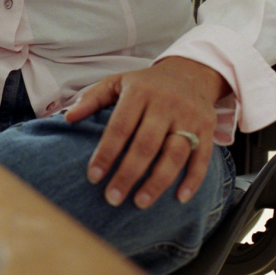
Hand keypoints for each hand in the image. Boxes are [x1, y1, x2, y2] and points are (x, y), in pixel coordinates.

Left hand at [63, 58, 227, 208]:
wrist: (190, 72)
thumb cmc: (147, 83)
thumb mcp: (117, 82)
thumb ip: (92, 98)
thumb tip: (68, 117)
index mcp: (139, 92)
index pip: (120, 127)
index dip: (106, 153)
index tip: (94, 176)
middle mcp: (165, 104)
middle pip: (146, 144)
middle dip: (128, 174)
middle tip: (113, 198)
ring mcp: (188, 117)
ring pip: (174, 154)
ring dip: (157, 182)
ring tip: (140, 202)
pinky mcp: (207, 128)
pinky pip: (202, 157)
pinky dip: (193, 180)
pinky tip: (179, 198)